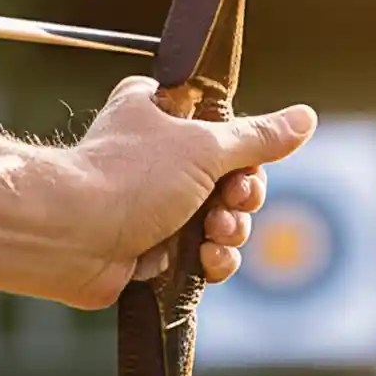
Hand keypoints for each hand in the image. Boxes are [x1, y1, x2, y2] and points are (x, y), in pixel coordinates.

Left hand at [68, 76, 316, 306]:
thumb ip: (259, 139)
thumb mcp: (205, 147)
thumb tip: (305, 118)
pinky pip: (202, 256)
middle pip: (230, 180)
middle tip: (233, 203)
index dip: (246, 155)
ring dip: (230, 231)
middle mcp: (158, 158)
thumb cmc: (128, 178)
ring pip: (221, 221)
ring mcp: (155, 206)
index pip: (226, 131)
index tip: (245, 169)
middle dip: (241, 199)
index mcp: (161, 115)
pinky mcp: (154, 250)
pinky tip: (207, 261)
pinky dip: (213, 260)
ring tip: (215, 235)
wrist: (70, 236)